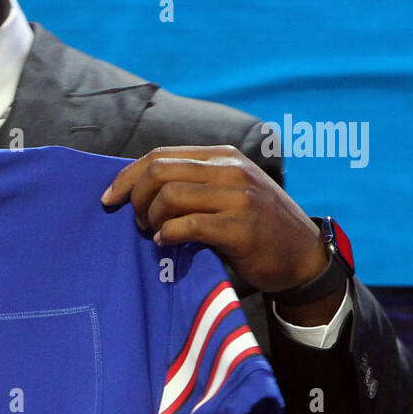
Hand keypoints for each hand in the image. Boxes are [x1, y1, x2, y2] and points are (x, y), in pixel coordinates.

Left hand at [100, 146, 337, 319]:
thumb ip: (192, 185)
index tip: (110, 198)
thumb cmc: (255, 227)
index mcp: (223, 156)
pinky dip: (169, 235)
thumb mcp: (227, 193)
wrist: (303, 258)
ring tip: (156, 233)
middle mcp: (231, 170)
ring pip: (169, 196)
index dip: (127, 176)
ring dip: (152, 219)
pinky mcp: (241, 227)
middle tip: (139, 222)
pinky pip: (188, 225)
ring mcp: (238, 197)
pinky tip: (167, 244)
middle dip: (136, 198)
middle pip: (159, 171)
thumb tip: (136, 190)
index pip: (161, 155)